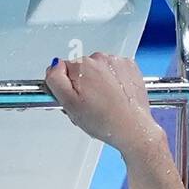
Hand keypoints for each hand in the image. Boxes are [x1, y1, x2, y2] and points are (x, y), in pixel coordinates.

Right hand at [45, 53, 168, 160]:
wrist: (134, 129)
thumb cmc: (105, 121)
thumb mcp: (69, 104)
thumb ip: (55, 80)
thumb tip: (54, 65)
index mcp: (82, 65)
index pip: (63, 70)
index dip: (67, 87)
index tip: (76, 98)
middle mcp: (100, 59)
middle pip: (82, 68)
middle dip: (83, 84)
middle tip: (91, 104)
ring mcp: (117, 62)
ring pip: (99, 69)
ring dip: (100, 82)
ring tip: (105, 102)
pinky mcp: (130, 67)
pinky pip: (115, 70)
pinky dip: (115, 81)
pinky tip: (116, 96)